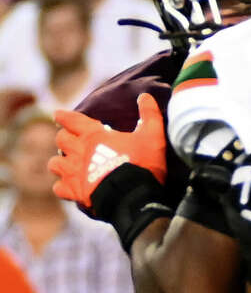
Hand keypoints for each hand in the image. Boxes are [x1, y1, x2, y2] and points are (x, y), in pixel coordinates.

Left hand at [49, 93, 166, 209]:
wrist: (133, 197)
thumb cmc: (142, 163)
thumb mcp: (153, 135)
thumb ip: (149, 114)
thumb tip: (145, 96)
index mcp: (94, 136)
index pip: (72, 120)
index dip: (64, 116)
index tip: (58, 114)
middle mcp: (79, 152)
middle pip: (61, 140)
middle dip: (65, 137)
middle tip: (71, 138)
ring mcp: (74, 174)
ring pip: (55, 164)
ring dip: (61, 161)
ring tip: (68, 162)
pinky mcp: (75, 192)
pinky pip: (59, 187)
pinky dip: (63, 185)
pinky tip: (70, 185)